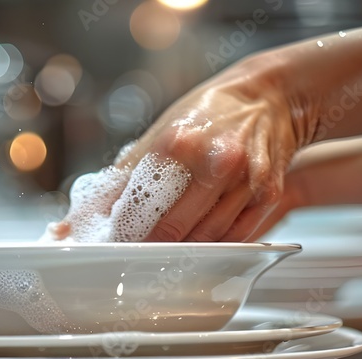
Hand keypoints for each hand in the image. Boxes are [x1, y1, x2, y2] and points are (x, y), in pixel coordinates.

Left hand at [53, 55, 303, 242]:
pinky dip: (217, 247)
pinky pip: (236, 237)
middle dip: (152, 247)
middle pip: (173, 227)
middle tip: (137, 259)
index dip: (125, 229)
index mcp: (179, 143)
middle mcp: (214, 161)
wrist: (268, 96)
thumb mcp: (162, 131)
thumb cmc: (209, 113)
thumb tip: (93, 208)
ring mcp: (244, 180)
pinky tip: (203, 248)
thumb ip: (128, 171)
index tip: (112, 244)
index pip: (140, 202)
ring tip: (167, 256)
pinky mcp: (267, 194)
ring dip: (185, 252)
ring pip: (206, 239)